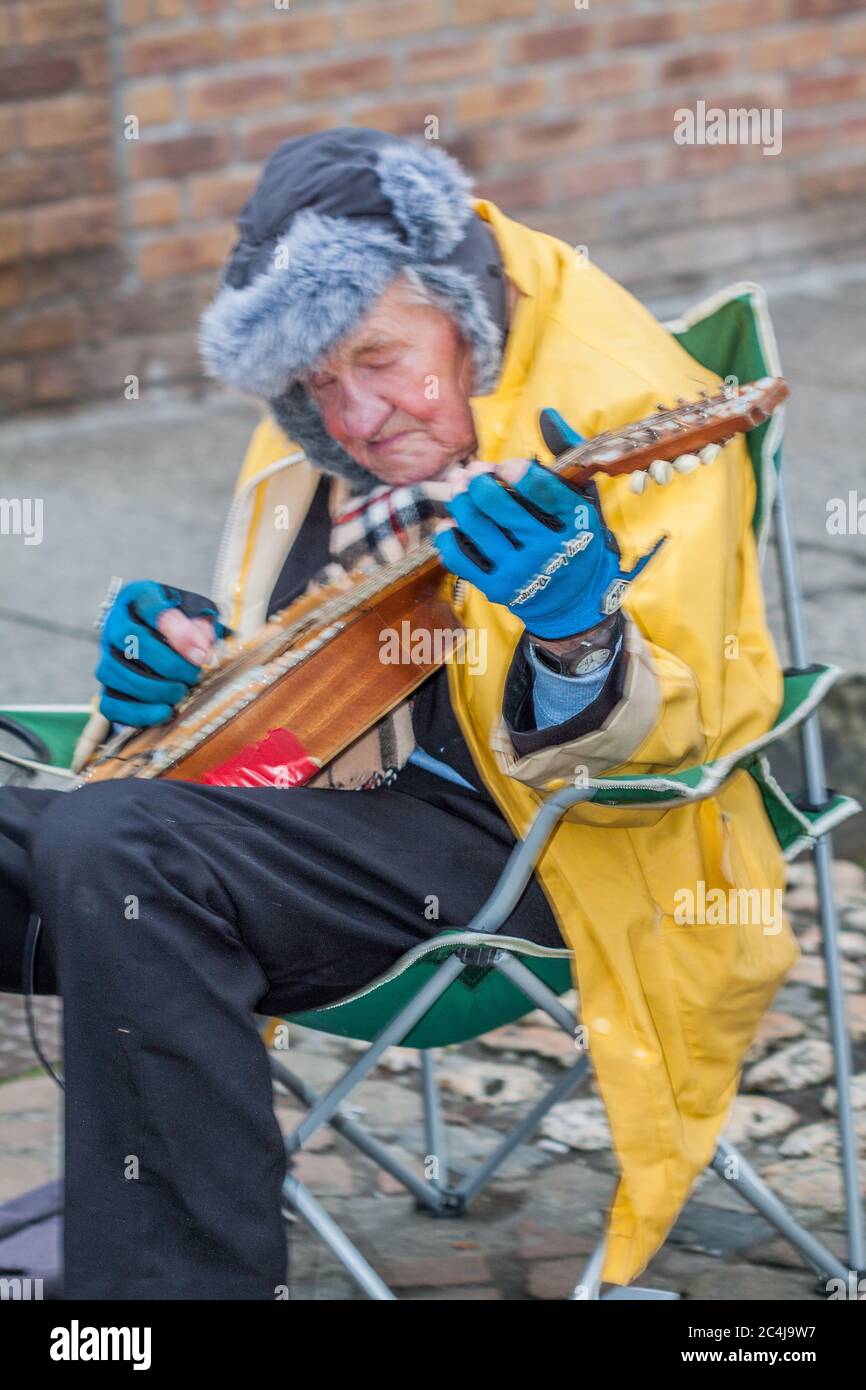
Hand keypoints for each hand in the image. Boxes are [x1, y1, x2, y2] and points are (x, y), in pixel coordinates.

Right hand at [96, 580, 229, 726]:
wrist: (160, 642)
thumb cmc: (183, 624)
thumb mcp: (197, 613)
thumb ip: (203, 624)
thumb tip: (202, 647)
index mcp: (140, 597)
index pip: (154, 609)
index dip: (179, 634)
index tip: (202, 656)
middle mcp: (115, 622)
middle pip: (131, 641)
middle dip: (168, 664)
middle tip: (192, 676)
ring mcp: (105, 655)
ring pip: (116, 673)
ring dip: (154, 689)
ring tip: (180, 692)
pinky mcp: (105, 685)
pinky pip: (110, 703)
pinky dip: (137, 712)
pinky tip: (163, 712)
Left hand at [433, 409, 665, 640]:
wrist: (575, 601)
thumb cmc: (574, 538)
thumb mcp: (581, 499)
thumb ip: (566, 455)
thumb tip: (546, 413)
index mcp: (573, 523)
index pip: (541, 490)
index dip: (515, 470)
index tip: (504, 466)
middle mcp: (548, 550)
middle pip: (499, 506)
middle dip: (478, 482)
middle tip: (470, 473)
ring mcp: (521, 572)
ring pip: (476, 528)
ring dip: (460, 502)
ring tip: (457, 491)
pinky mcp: (498, 589)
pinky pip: (461, 558)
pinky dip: (448, 536)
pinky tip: (449, 522)